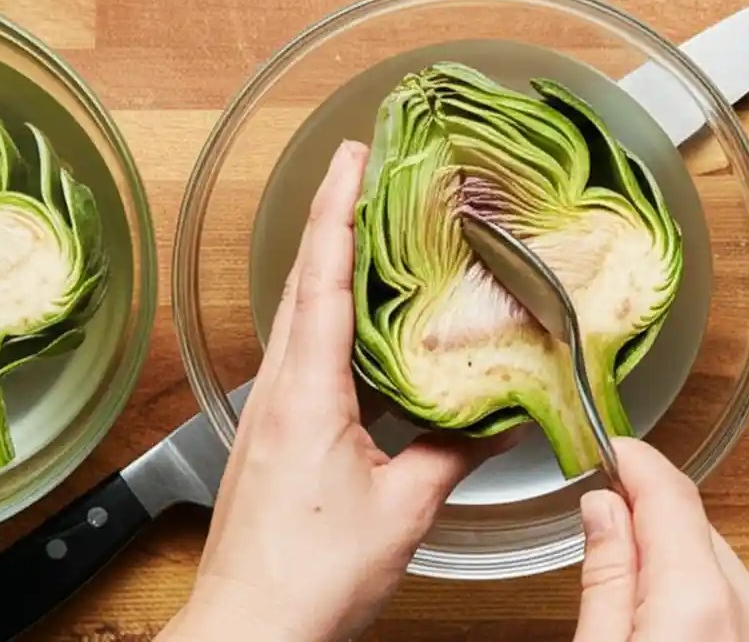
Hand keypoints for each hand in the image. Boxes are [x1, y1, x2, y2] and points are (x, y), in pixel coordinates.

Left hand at [160, 140, 502, 640]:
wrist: (247, 629)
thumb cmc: (311, 577)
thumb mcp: (403, 509)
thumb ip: (454, 451)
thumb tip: (501, 415)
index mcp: (307, 392)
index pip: (322, 276)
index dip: (338, 208)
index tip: (354, 154)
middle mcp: (279, 388)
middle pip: (303, 280)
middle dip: (332, 217)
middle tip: (366, 170)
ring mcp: (269, 410)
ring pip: (300, 317)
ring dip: (330, 265)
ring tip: (371, 229)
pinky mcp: (272, 434)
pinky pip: (304, 356)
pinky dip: (333, 320)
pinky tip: (364, 328)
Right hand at [575, 438, 748, 641]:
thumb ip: (605, 581)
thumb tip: (604, 509)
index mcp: (699, 601)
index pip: (670, 494)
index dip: (636, 463)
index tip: (609, 453)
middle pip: (693, 533)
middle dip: (648, 533)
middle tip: (603, 553)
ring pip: (717, 571)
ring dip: (678, 577)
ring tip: (639, 622)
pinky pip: (739, 608)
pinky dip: (707, 611)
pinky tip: (677, 639)